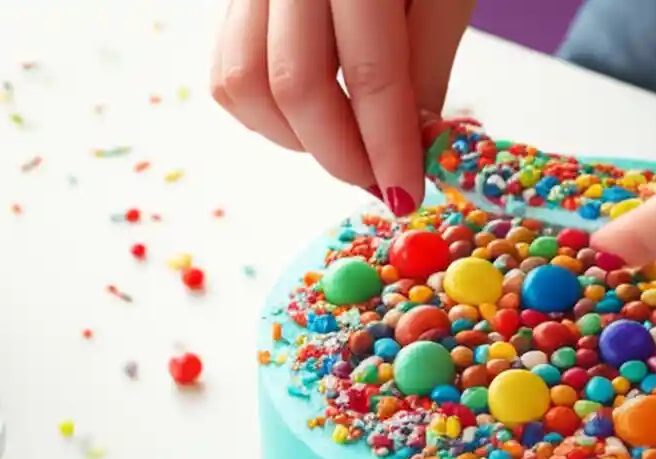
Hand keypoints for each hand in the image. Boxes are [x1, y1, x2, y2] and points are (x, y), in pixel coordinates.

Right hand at [210, 0, 475, 214]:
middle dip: (341, 156)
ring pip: (243, 85)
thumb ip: (426, 68)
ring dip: (295, 140)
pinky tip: (313, 116)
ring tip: (349, 148)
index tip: (407, 194)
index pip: (369, 72)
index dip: (388, 146)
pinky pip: (229, 69)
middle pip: (293, 86)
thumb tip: (414, 151)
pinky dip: (266, 113)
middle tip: (380, 184)